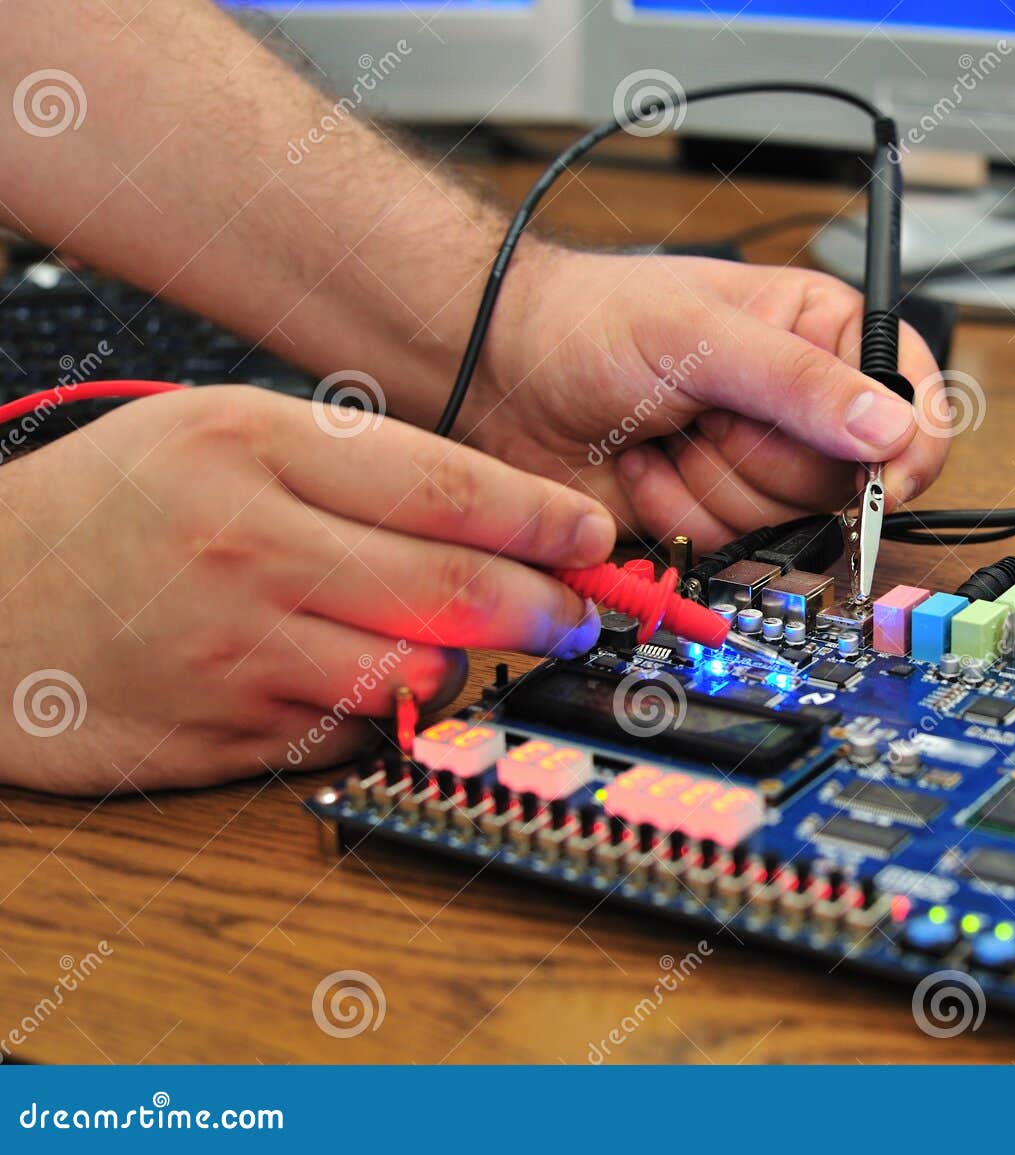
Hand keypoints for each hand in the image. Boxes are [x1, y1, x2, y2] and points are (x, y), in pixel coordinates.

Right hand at [0, 387, 613, 794]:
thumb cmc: (110, 509)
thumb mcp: (221, 436)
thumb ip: (356, 468)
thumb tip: (496, 516)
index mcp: (254, 448)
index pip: (446, 486)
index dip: (542, 519)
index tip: (592, 538)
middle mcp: (249, 547)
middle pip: (453, 587)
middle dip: (542, 605)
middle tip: (574, 611)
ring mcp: (235, 651)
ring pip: (416, 674)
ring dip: (464, 667)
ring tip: (465, 645)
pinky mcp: (223, 735)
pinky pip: (355, 731)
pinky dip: (386, 712)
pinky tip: (368, 683)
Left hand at [462, 250, 950, 545]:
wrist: (505, 377)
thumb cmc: (592, 322)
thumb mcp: (701, 335)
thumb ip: (799, 383)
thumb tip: (887, 428)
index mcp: (818, 335)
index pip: (909, 395)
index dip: (906, 441)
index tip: (884, 471)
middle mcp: (798, 406)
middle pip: (847, 478)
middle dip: (766, 457)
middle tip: (710, 414)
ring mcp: (755, 463)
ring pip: (785, 519)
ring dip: (710, 483)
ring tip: (666, 431)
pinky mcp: (714, 510)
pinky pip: (728, 544)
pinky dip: (677, 514)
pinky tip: (644, 468)